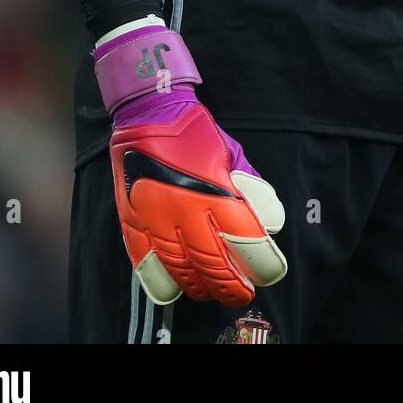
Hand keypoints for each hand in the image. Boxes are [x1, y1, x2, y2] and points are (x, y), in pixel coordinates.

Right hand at [95, 25, 286, 304]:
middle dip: (232, 286)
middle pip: (214, 267)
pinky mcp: (132, 221)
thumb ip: (251, 189)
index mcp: (216, 192)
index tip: (268, 272)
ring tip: (211, 290)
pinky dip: (162, 281)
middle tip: (241, 292)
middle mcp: (185, 211)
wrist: (148, 111)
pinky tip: (175, 288)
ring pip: (181, 271)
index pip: (247, 244)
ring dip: (200, 287)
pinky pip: (145, 264)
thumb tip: (270, 223)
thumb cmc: (195, 132)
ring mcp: (155, 219)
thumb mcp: (233, 154)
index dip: (263, 266)